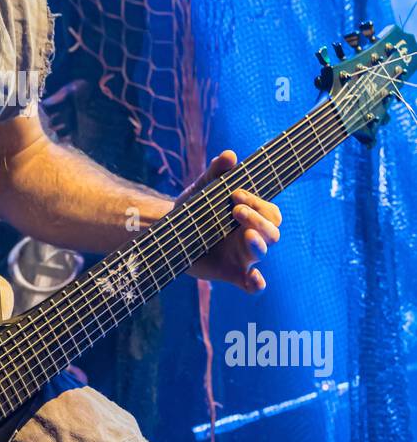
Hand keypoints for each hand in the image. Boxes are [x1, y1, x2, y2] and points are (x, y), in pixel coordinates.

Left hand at [177, 149, 281, 292]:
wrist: (169, 232)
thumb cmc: (193, 209)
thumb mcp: (201, 189)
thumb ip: (215, 173)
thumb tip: (230, 156)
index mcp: (250, 216)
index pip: (269, 211)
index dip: (258, 203)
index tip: (235, 194)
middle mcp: (251, 235)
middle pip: (272, 231)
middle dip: (258, 220)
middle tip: (236, 211)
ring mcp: (243, 256)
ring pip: (264, 251)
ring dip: (260, 243)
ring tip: (247, 236)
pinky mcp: (231, 273)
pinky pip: (251, 285)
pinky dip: (257, 284)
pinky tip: (255, 279)